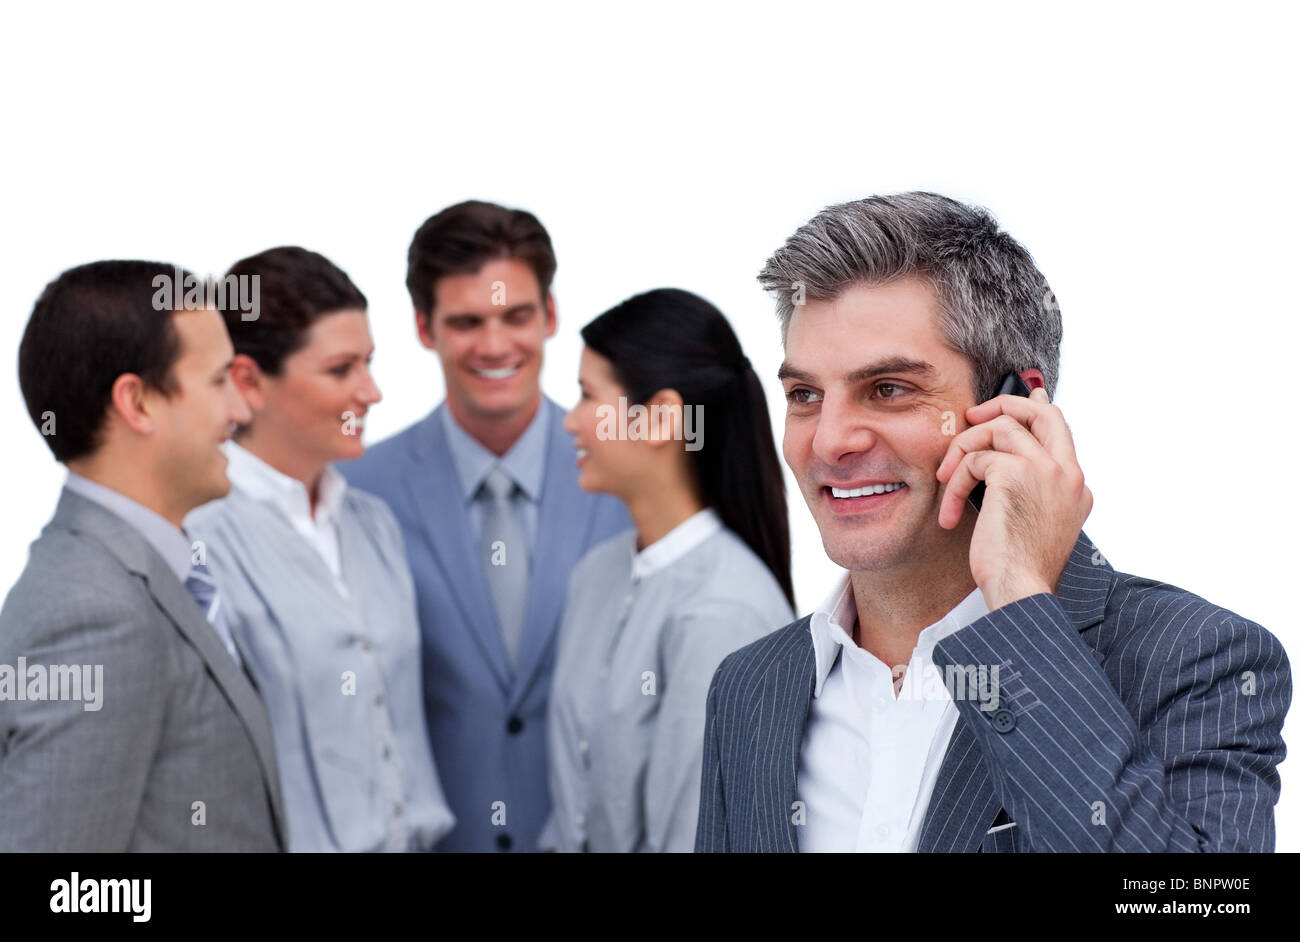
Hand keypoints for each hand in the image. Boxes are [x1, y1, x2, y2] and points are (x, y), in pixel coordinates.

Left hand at [935, 386, 1092, 610]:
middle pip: (1042, 411)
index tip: (1024, 396)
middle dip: (1003, 405)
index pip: (1059, 430)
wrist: (1021, 590)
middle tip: (971, 417)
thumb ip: (1029, 489)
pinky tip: (950, 512)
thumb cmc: (1019, 567)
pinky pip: (975, 459)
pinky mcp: (1016, 473)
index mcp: (1076, 486)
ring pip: (1000, 428)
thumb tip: (1006, 461)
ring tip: (947, 481)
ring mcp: (1046, 470)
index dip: (1036, 409)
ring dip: (963, 449)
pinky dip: (955, 482)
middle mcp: (1068, 473)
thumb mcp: (1032, 523)